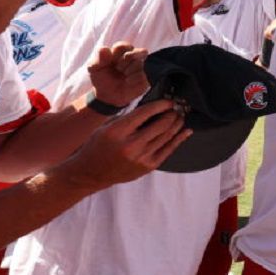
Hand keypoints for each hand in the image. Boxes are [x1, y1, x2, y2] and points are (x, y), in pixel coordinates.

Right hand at [56, 99, 188, 192]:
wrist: (90, 173)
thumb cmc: (98, 146)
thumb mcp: (108, 127)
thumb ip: (129, 118)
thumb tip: (153, 107)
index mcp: (118, 131)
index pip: (145, 113)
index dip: (161, 105)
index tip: (169, 101)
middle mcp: (131, 145)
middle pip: (160, 124)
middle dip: (172, 114)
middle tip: (177, 107)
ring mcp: (141, 157)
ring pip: (167, 136)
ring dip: (177, 124)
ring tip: (181, 116)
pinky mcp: (148, 166)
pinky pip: (168, 150)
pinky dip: (179, 139)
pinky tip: (185, 131)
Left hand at [86, 42, 148, 106]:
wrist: (108, 96)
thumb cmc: (102, 79)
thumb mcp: (95, 69)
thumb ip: (98, 58)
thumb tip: (105, 49)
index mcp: (119, 53)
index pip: (123, 46)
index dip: (117, 53)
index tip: (111, 60)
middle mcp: (132, 58)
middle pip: (134, 52)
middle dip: (124, 61)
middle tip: (118, 69)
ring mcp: (139, 67)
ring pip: (138, 63)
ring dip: (128, 71)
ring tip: (123, 77)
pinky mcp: (145, 78)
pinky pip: (142, 75)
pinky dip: (133, 79)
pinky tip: (127, 83)